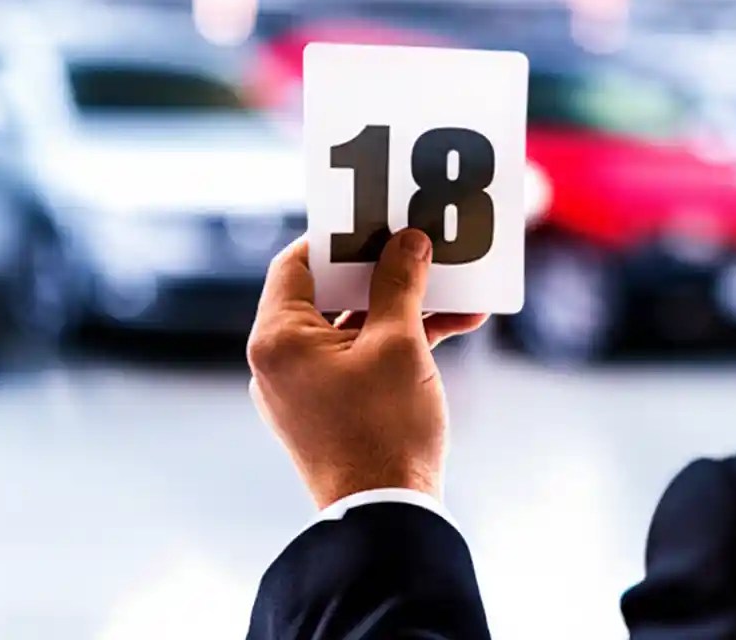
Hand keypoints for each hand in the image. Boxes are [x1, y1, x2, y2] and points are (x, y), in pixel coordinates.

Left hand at [247, 228, 488, 508]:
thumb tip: (409, 241)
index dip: (338, 237)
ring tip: (456, 288)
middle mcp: (281, 362)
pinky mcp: (333, 410)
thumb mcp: (399, 344)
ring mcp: (305, 389)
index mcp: (278, 339)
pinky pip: (363, 360)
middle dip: (386, 271)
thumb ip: (401, 284)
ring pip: (355, 328)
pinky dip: (401, 343)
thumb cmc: (385, 430)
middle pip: (330, 294)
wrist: (387, 516)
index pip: (296, 263)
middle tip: (421, 243)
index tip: (378, 220)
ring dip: (405, 307)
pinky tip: (455, 327)